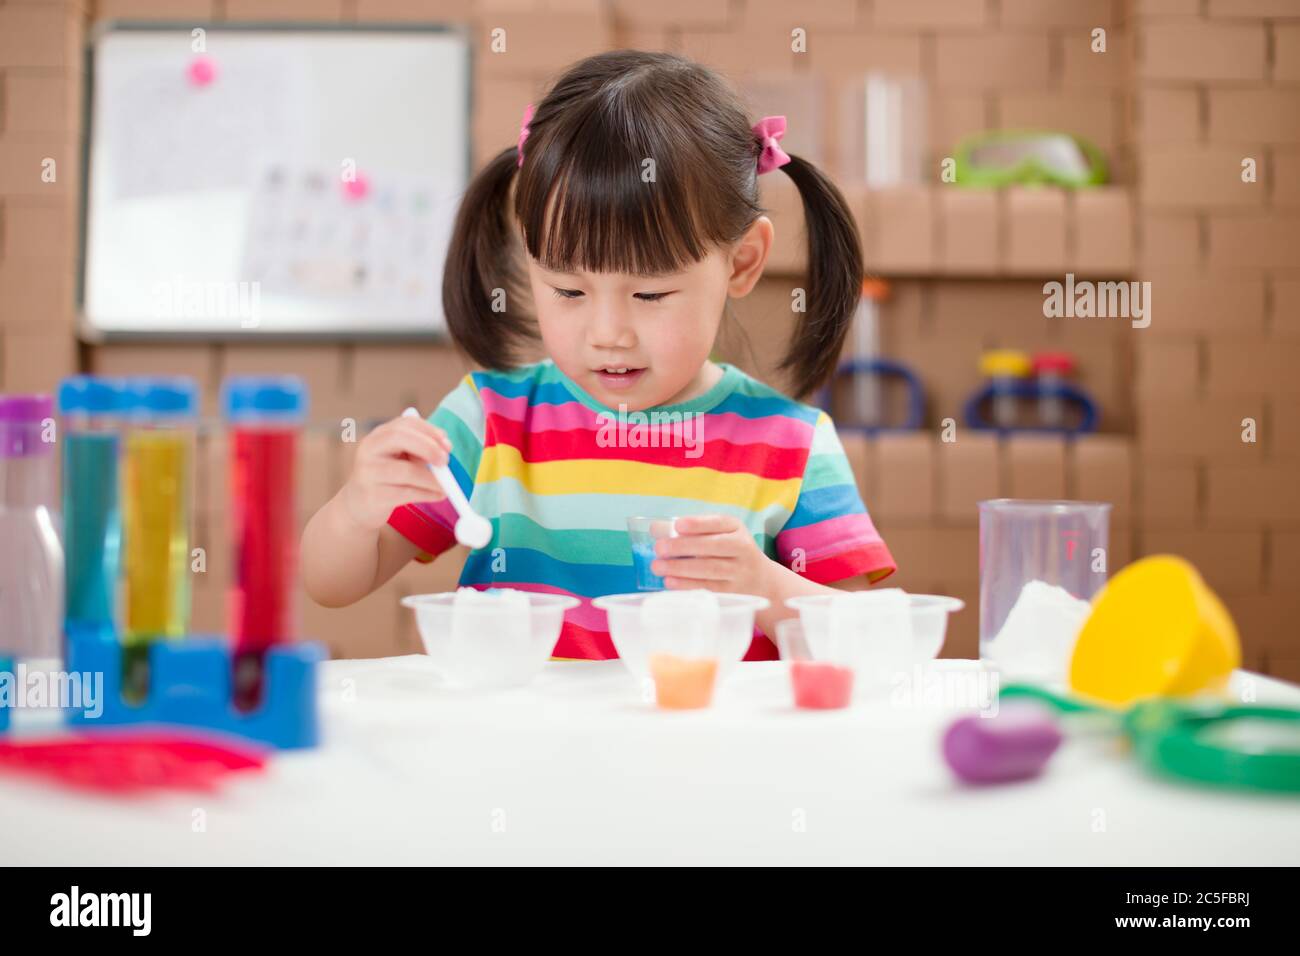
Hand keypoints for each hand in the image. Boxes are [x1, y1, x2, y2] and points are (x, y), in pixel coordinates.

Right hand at [338, 414, 452, 530]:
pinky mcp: (373, 495)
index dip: (429, 431)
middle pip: (399, 438)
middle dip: (428, 447)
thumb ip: (419, 451)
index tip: (447, 443)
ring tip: (445, 486)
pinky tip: (438, 495)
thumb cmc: (386, 477)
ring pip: (406, 471)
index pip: (405, 423)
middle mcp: (369, 450)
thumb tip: (444, 450)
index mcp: (379, 436)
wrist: (357, 504)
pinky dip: (427, 494)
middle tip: (446, 461)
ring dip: (432, 479)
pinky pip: (406, 493)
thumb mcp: (400, 458)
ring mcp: (368, 473)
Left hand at [651, 515, 776, 597]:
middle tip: (659, 548)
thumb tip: (656, 528)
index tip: (677, 525)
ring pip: (710, 569)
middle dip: (684, 547)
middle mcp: (742, 548)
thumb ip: (692, 530)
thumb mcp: (719, 534)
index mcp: (736, 528)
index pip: (719, 523)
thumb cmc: (728, 552)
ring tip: (658, 567)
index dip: (698, 524)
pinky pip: (709, 588)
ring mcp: (739, 571)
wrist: (760, 580)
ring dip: (681, 569)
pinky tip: (670, 582)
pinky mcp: (733, 592)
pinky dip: (688, 586)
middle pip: (713, 547)